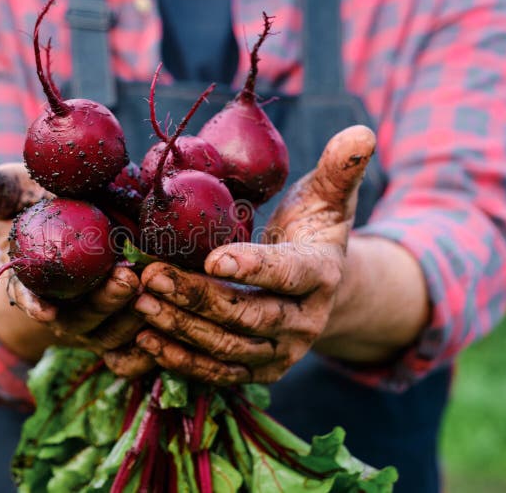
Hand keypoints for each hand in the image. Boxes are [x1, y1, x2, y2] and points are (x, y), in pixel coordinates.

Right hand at [0, 163, 154, 374]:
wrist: (69, 221)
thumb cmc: (35, 204)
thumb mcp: (9, 192)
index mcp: (32, 283)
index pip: (29, 299)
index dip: (34, 305)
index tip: (45, 308)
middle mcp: (64, 309)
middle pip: (82, 320)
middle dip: (103, 304)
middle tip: (126, 279)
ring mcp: (96, 320)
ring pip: (115, 333)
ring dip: (135, 315)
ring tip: (158, 286)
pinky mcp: (125, 322)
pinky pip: (137, 347)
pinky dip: (151, 343)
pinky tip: (174, 319)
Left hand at [131, 126, 375, 383]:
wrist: (320, 286)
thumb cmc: (313, 230)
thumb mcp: (328, 197)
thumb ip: (340, 168)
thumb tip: (362, 132)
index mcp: (321, 274)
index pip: (287, 274)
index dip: (252, 267)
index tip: (211, 258)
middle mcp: (305, 321)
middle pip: (248, 316)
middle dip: (198, 298)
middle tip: (152, 275)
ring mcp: (283, 351)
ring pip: (229, 349)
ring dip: (183, 329)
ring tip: (143, 303)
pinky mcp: (260, 371)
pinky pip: (220, 374)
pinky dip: (184, 361)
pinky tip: (148, 340)